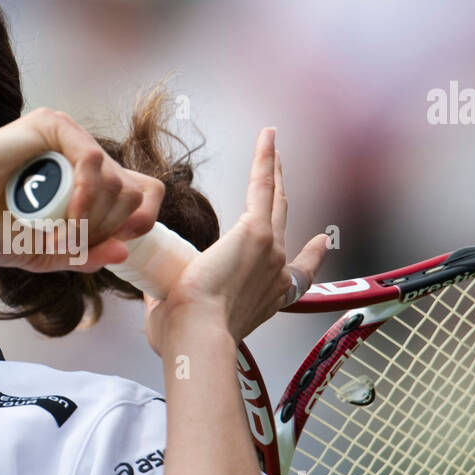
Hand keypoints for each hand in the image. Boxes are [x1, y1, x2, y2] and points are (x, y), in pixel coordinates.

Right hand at [0, 107, 164, 272]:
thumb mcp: (44, 254)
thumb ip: (84, 255)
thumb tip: (125, 252)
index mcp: (86, 182)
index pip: (142, 192)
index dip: (142, 219)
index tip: (119, 241)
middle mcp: (82, 156)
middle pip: (131, 192)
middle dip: (107, 229)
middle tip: (69, 244)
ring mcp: (68, 138)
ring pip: (115, 180)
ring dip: (91, 220)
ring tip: (55, 237)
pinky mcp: (52, 126)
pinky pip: (92, 159)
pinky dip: (86, 195)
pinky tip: (67, 216)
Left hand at [143, 127, 328, 352]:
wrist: (197, 334)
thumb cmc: (187, 338)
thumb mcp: (185, 320)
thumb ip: (175, 304)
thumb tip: (155, 297)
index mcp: (267, 298)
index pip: (296, 275)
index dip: (311, 257)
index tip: (319, 244)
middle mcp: (277, 272)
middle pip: (284, 221)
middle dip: (282, 194)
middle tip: (280, 171)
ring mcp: (271, 249)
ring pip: (275, 199)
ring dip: (273, 169)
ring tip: (271, 145)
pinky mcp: (256, 231)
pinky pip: (262, 185)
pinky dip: (266, 159)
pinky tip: (267, 137)